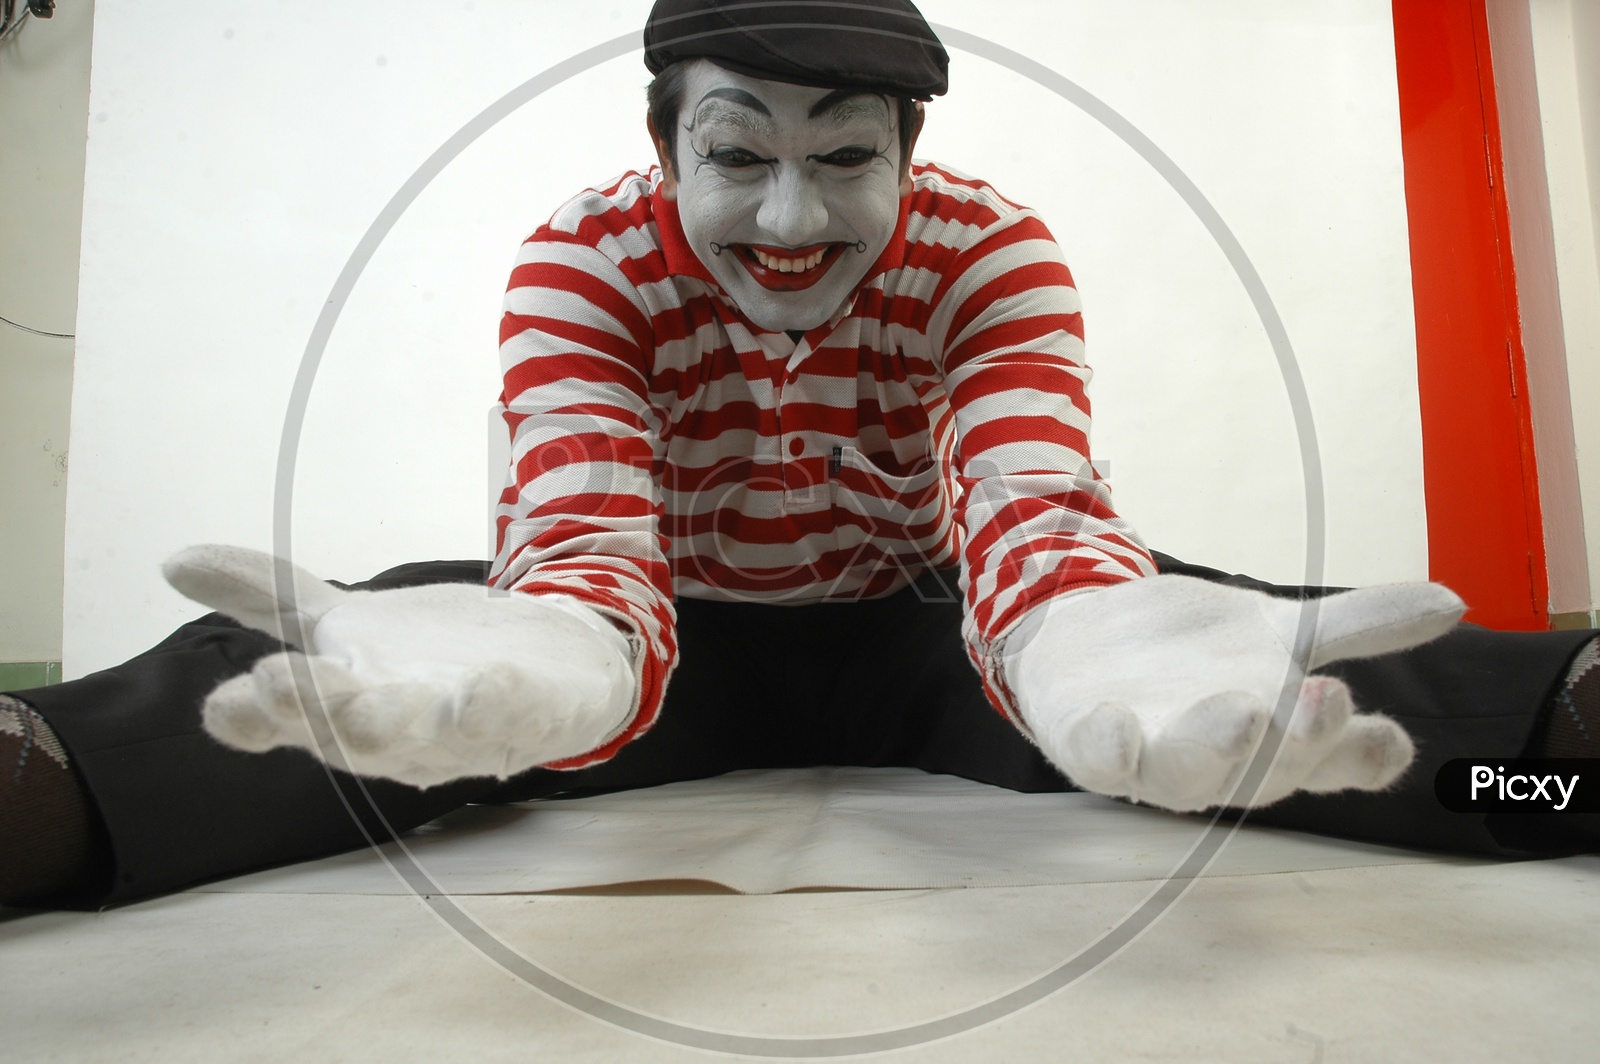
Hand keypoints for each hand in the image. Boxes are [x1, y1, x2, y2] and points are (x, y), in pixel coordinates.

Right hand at [164, 545, 635, 787]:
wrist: (552, 662)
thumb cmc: (434, 656)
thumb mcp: (343, 624)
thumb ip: (268, 597)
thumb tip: (173, 562)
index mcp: (339, 707)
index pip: (280, 723)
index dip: (250, 717)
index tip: (227, 700)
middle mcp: (391, 730)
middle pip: (343, 732)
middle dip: (311, 711)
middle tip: (276, 684)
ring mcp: (462, 728)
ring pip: (421, 734)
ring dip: (396, 720)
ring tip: (375, 698)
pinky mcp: (529, 711)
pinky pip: (511, 713)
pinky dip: (495, 704)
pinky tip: (483, 684)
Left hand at [1002, 575, 1464, 811]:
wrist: (1086, 633)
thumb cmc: (1192, 651)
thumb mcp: (1279, 629)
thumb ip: (1357, 623)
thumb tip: (1454, 604)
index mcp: (1278, 741)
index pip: (1336, 762)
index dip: (1362, 754)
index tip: (1387, 733)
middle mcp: (1223, 763)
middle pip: (1269, 773)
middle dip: (1298, 743)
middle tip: (1324, 698)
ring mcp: (1153, 756)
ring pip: (1188, 773)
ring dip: (1216, 747)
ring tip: (1243, 712)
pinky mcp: (1089, 744)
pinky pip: (1099, 758)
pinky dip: (1110, 746)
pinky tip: (1118, 724)